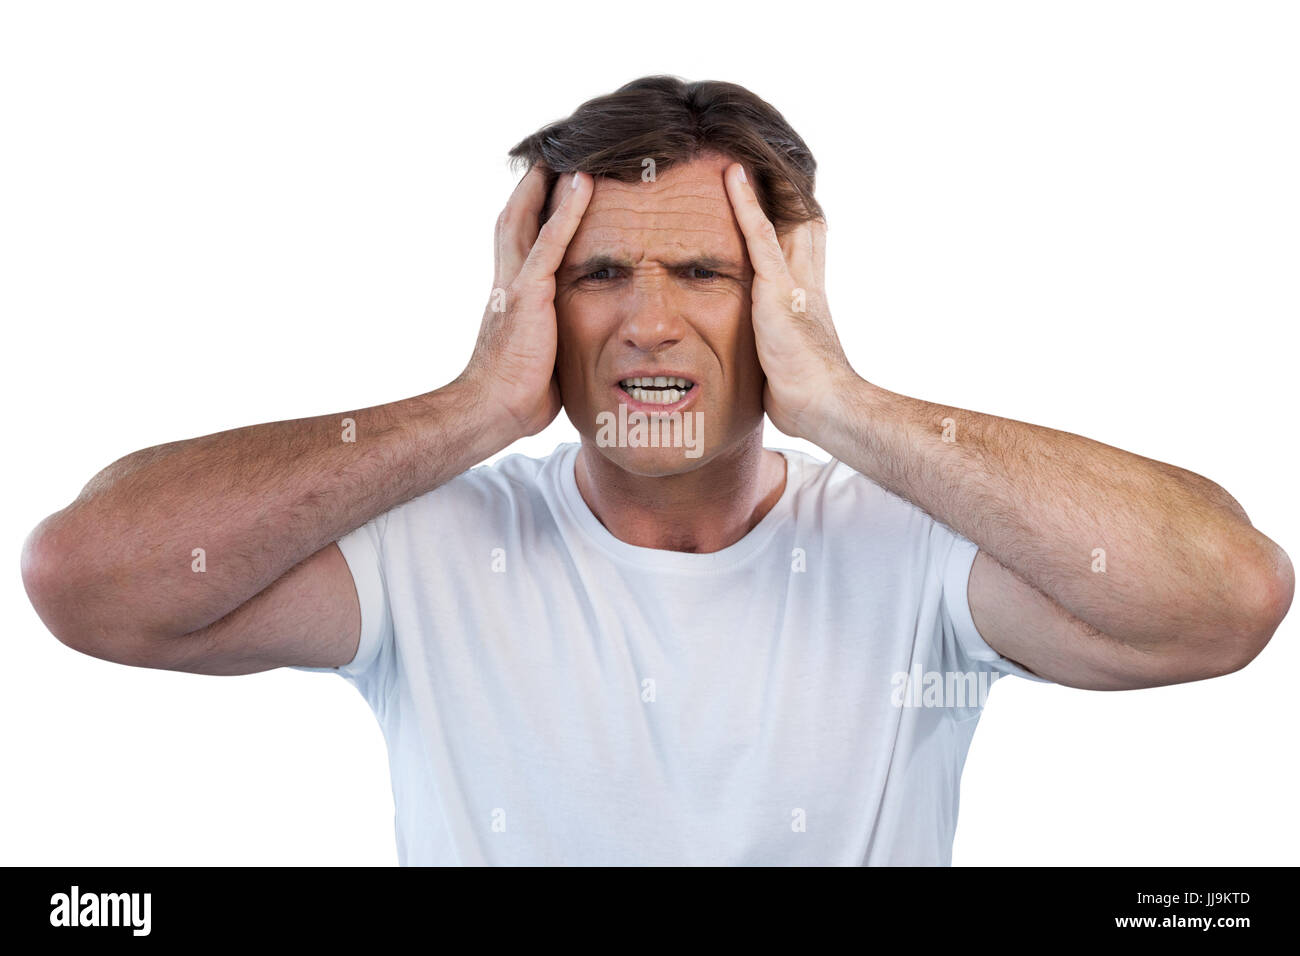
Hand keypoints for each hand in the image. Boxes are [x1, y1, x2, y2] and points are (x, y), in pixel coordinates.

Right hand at [457, 166, 592, 439]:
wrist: (492, 411)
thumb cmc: (518, 394)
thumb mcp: (542, 354)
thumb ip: (554, 334)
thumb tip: (574, 340)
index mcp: (510, 294)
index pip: (518, 241)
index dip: (530, 211)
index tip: (548, 185)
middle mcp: (506, 280)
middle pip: (515, 218)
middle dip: (532, 185)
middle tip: (554, 152)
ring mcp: (513, 284)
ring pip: (528, 218)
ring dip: (548, 183)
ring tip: (570, 151)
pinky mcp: (526, 293)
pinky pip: (550, 242)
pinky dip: (566, 211)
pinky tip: (582, 183)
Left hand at [723, 162, 857, 441]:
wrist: (824, 406)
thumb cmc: (805, 396)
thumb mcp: (785, 365)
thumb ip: (774, 352)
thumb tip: (766, 367)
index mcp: (808, 298)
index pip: (805, 245)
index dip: (795, 217)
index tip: (781, 193)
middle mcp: (806, 281)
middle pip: (802, 221)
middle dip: (788, 191)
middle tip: (766, 157)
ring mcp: (794, 281)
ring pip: (783, 217)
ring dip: (765, 185)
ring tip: (743, 151)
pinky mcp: (779, 288)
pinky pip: (759, 235)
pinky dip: (745, 203)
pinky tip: (732, 175)